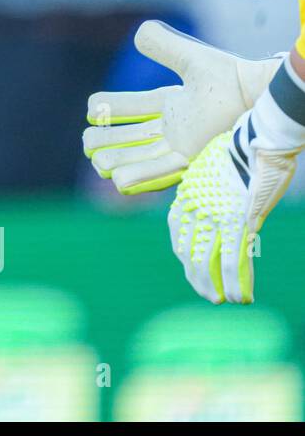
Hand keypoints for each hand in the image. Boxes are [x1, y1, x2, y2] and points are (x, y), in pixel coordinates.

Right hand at [82, 20, 279, 193]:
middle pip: (125, 140)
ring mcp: (179, 148)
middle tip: (89, 142)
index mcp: (170, 105)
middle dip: (101, 142)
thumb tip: (138, 33)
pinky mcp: (190, 162)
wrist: (256, 98)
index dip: (105, 109)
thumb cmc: (230, 79)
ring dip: (113, 163)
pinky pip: (157, 175)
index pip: (128, 109)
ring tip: (99, 162)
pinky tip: (117, 178)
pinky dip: (135, 178)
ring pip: (136, 160)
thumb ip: (163, 44)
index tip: (94, 108)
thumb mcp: (190, 58)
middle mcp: (172, 129)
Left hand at [168, 110, 298, 302]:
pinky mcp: (237, 221)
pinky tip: (240, 296)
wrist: (257, 136)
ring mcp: (215, 214)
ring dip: (213, 283)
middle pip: (188, 249)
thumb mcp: (220, 167)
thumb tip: (224, 200)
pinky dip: (235, 280)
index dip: (182, 250)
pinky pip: (233, 258)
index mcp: (189, 192)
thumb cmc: (244, 146)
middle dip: (195, 274)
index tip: (187, 262)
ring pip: (207, 259)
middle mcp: (196, 206)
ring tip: (220, 299)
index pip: (177, 228)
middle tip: (206, 293)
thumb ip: (216, 189)